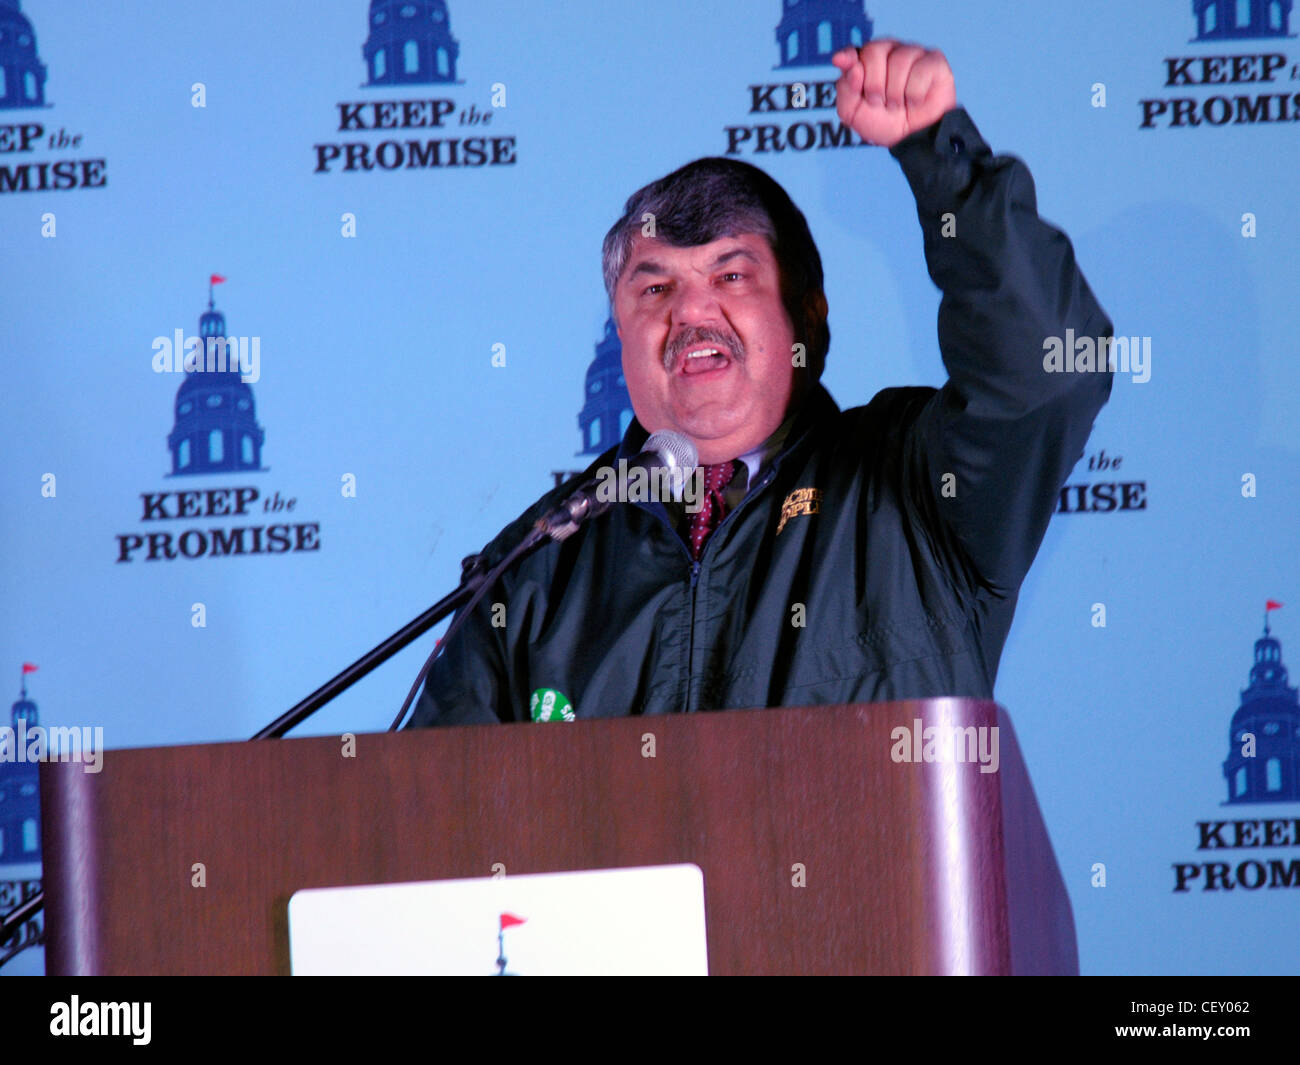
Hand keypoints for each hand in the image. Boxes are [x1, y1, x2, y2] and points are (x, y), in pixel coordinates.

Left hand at [832, 40, 955, 147]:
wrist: (912, 140)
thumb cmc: (884, 123)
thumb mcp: (854, 113)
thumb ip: (846, 89)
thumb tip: (852, 67)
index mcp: (868, 61)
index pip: (855, 50)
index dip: (849, 57)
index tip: (840, 62)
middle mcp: (890, 52)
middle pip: (874, 50)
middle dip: (873, 84)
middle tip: (879, 102)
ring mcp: (913, 54)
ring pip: (899, 59)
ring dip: (895, 92)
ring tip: (898, 104)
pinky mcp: (935, 62)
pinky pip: (921, 70)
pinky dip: (914, 93)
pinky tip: (915, 101)